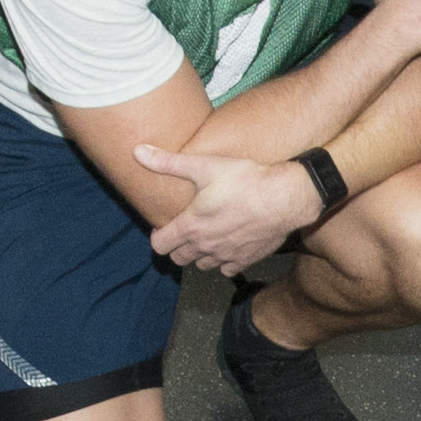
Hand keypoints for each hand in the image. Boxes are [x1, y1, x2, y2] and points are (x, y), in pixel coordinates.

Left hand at [134, 145, 324, 272]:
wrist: (284, 197)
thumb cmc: (244, 180)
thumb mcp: (203, 166)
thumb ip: (168, 162)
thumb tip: (136, 151)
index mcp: (190, 226)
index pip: (160, 245)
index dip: (157, 236)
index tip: (164, 225)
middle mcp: (205, 246)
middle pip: (179, 258)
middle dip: (177, 246)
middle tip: (185, 229)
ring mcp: (226, 256)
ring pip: (202, 265)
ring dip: (199, 255)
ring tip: (206, 237)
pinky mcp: (246, 260)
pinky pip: (227, 270)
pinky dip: (224, 261)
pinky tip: (229, 246)